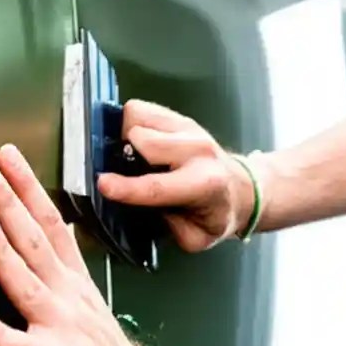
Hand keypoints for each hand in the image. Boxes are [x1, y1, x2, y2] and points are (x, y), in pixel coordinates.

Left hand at [0, 145, 151, 345]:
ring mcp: (59, 328)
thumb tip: (53, 233)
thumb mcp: (88, 303)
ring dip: (3, 251)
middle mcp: (66, 297)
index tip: (8, 158)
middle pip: (35, 242)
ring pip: (27, 283)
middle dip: (10, 202)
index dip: (28, 189)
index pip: (50, 224)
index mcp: (73, 282)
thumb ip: (66, 271)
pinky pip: (18, 345)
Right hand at [97, 100, 256, 251]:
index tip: (102, 185)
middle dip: (124, 153)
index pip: (156, 186)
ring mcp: (189, 129)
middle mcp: (197, 150)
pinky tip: (134, 139)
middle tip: (120, 170)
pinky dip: (131, 121)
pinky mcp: (180, 118)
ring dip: (125, 134)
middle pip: (143, 139)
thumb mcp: (195, 237)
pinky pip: (141, 109)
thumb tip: (134, 210)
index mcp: (203, 184)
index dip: (126, 187)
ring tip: (128, 153)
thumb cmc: (217, 215)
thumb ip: (166, 228)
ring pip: (138, 117)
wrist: (243, 189)